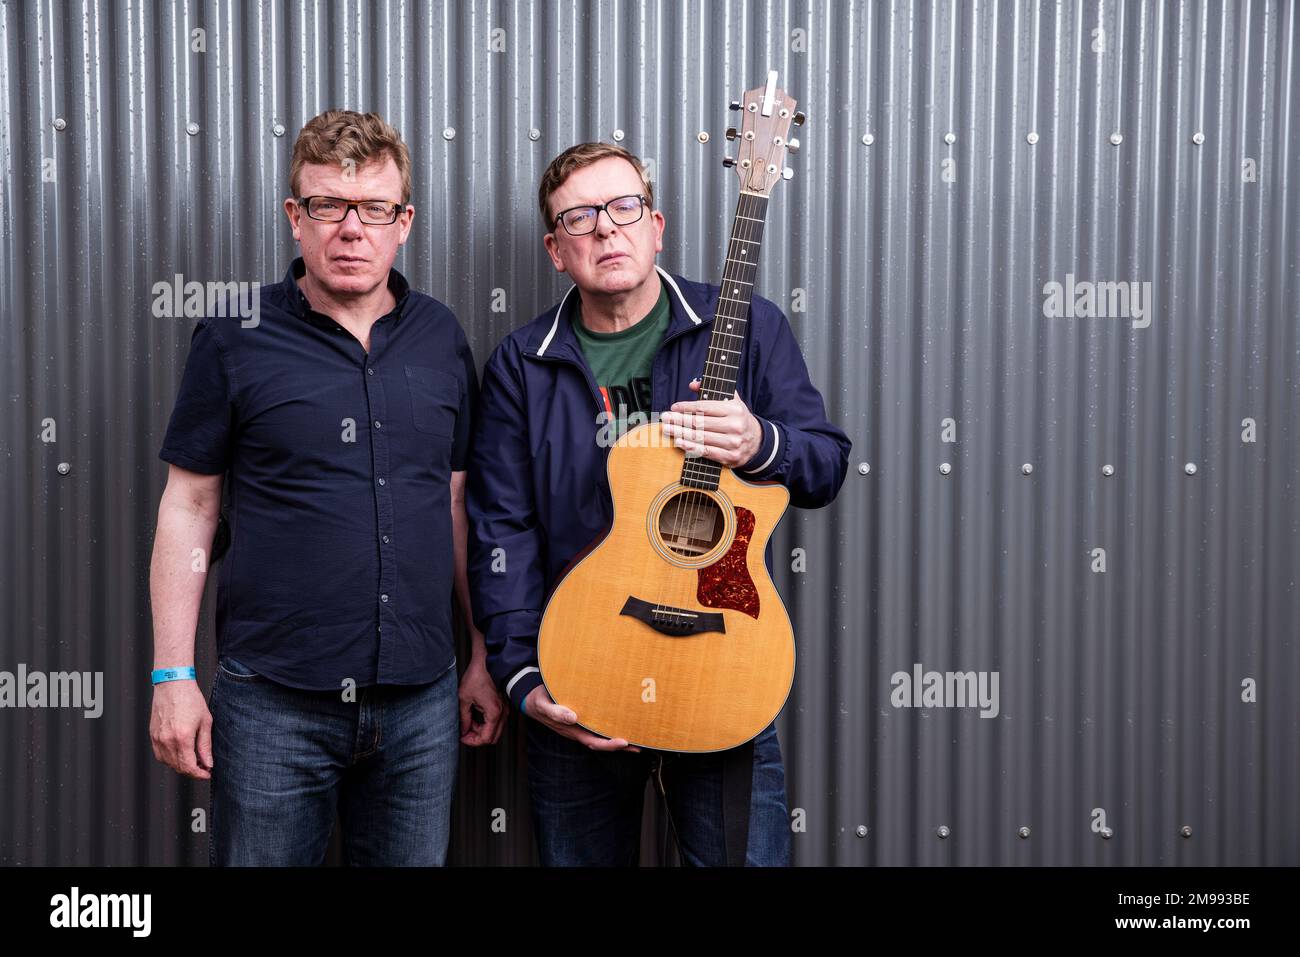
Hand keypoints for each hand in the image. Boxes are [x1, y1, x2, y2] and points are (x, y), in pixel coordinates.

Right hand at [149, 679, 212, 779]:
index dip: (199, 774)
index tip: (207, 774)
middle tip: (203, 766)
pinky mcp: (152, 735)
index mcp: (182, 738)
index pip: (189, 767)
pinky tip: (180, 753)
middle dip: (192, 771)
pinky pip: (159, 755)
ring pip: (168, 763)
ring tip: (193, 759)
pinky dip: (169, 759)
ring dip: (180, 766)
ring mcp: (157, 738)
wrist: (173, 685)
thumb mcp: (205, 722)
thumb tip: (208, 763)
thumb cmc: (190, 699)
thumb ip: (205, 745)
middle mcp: (167, 741)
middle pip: (178, 767)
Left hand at [459, 656, 507, 745]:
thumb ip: (464, 718)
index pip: (485, 739)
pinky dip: (486, 724)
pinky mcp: (503, 706)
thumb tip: (463, 730)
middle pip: (492, 738)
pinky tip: (476, 716)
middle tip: (465, 732)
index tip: (463, 737)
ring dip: (482, 730)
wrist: (487, 662)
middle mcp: (502, 713)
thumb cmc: (477, 676)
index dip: (472, 741)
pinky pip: (497, 722)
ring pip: (495, 731)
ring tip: (469, 722)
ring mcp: (504, 710)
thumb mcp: (464, 698)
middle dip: (477, 737)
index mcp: (493, 713)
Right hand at [523, 686, 640, 751]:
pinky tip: (620, 726)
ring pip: (600, 738)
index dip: (608, 744)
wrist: (530, 699)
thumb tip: (573, 717)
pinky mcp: (580, 720)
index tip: (624, 742)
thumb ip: (556, 712)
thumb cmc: (539, 700)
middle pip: (600, 744)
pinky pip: (596, 728)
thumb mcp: (544, 704)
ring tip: (636, 740)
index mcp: (570, 730)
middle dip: (619, 746)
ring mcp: (578, 727)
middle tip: (638, 745)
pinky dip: (609, 730)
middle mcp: (577, 731)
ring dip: (617, 741)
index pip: (592, 742)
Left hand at [660, 378, 763, 467]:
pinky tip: (679, 442)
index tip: (674, 407)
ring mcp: (733, 443)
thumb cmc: (738, 419)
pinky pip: (706, 452)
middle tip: (665, 418)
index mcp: (734, 409)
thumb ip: (712, 390)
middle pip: (700, 423)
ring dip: (681, 433)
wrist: (757, 442)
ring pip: (701, 437)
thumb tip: (693, 384)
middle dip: (679, 420)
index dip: (687, 407)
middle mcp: (735, 426)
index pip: (705, 407)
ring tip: (667, 429)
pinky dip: (691, 447)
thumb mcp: (731, 400)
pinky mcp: (730, 457)